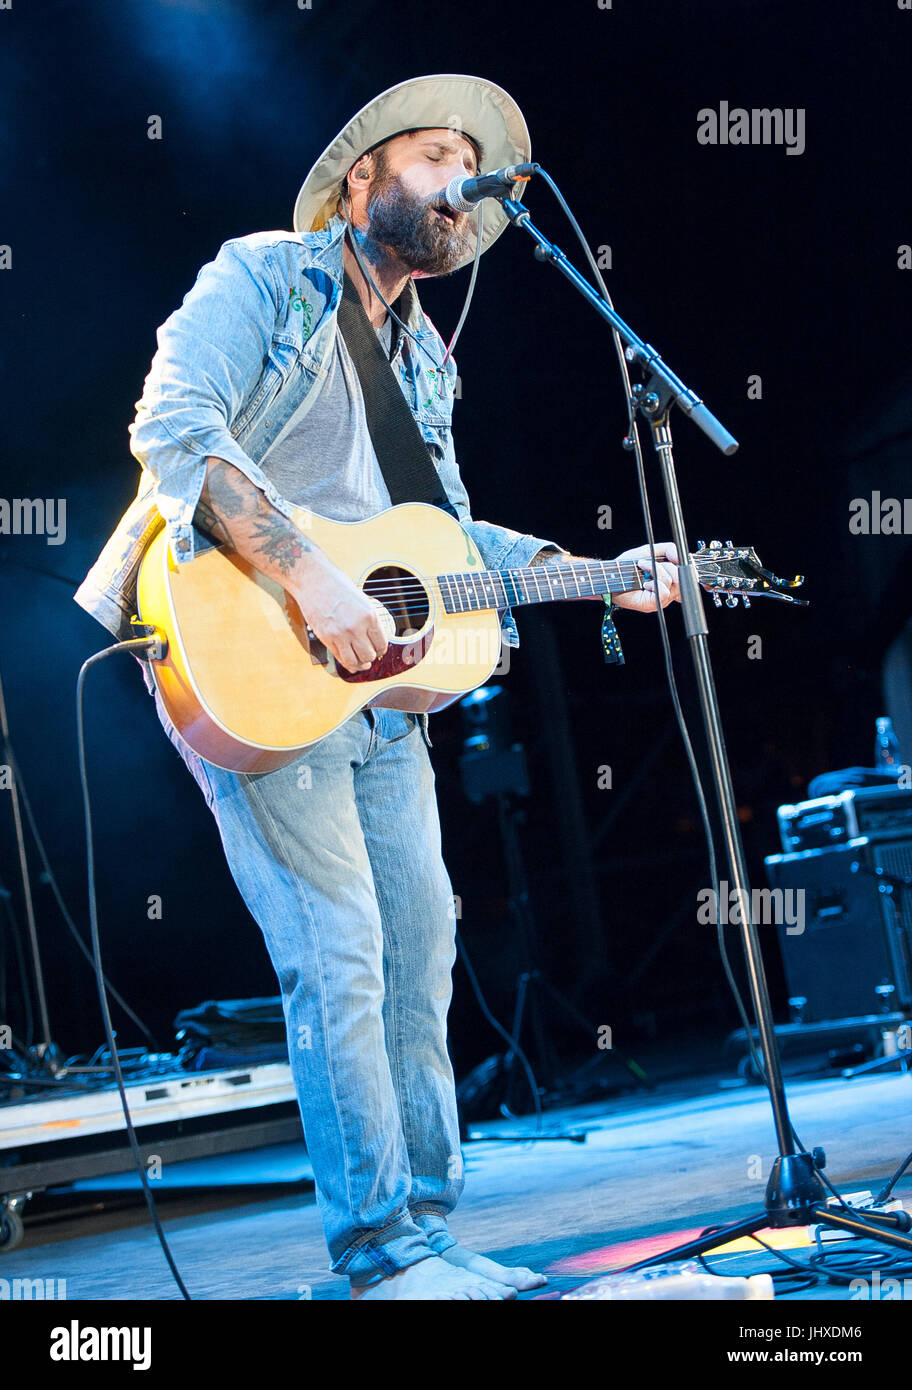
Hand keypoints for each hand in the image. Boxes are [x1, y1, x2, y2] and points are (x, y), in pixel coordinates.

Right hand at [294, 557, 388, 671]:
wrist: (314, 579)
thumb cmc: (336, 585)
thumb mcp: (361, 600)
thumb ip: (368, 619)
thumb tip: (373, 637)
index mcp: (370, 615)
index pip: (382, 643)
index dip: (381, 650)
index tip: (378, 650)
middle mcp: (356, 627)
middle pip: (369, 655)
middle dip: (370, 657)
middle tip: (368, 656)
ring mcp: (340, 634)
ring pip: (355, 661)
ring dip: (359, 664)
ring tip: (360, 663)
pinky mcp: (326, 638)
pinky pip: (339, 657)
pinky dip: (346, 662)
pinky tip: (348, 660)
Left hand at [613, 542, 679, 612]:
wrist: (611, 575)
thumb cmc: (627, 566)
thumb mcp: (650, 551)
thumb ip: (668, 549)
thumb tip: (680, 556)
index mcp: (670, 580)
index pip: (688, 577)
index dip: (686, 569)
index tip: (676, 559)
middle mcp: (668, 591)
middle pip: (682, 578)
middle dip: (667, 566)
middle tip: (650, 562)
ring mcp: (661, 600)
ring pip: (671, 583)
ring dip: (656, 571)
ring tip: (642, 568)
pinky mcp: (653, 605)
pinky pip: (663, 592)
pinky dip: (654, 583)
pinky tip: (645, 583)